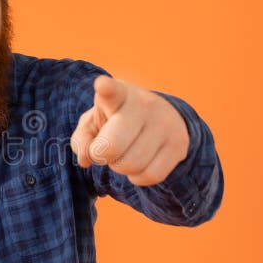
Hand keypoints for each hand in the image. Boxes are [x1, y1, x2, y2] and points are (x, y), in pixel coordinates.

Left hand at [70, 75, 189, 185]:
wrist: (157, 118)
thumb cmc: (115, 121)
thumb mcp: (93, 123)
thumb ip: (82, 139)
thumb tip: (87, 159)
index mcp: (118, 94)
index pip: (111, 92)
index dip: (105, 89)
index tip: (102, 85)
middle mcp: (144, 104)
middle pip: (112, 147)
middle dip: (101, 156)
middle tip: (104, 150)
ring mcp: (166, 123)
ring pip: (131, 165)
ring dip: (121, 167)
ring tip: (125, 152)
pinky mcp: (180, 144)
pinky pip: (150, 176)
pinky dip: (138, 177)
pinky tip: (141, 161)